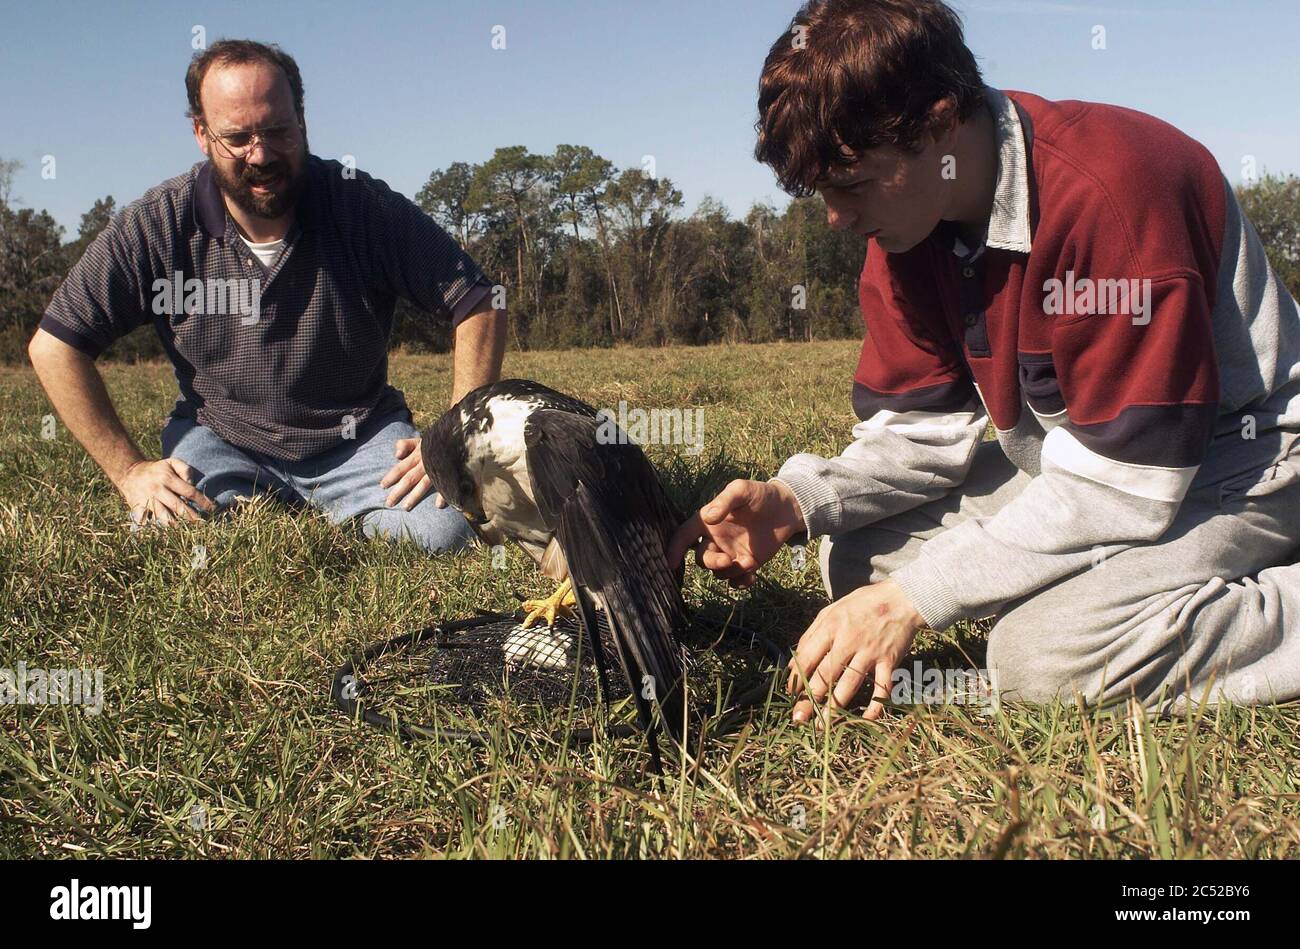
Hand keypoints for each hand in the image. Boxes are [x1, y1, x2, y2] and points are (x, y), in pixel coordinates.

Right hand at [116, 458, 214, 525]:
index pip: (190, 493)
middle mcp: (158, 490)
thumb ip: (185, 470)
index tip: (213, 509)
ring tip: (188, 532)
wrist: (129, 472)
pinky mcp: (137, 508)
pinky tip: (166, 535)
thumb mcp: (171, 462)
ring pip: (164, 517)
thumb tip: (192, 484)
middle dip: (193, 517)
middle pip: (179, 507)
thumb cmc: (156, 469)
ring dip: (177, 526)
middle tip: (204, 525)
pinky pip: (146, 521)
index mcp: (168, 479)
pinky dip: (154, 528)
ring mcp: (147, 500)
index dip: (203, 502)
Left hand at [380, 437, 445, 509]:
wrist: (457, 439)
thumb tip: (397, 455)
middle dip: (398, 491)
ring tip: (405, 508)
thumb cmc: (435, 442)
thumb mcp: (419, 440)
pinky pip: (446, 486)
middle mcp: (425, 464)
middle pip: (409, 479)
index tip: (382, 486)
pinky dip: (443, 495)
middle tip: (389, 503)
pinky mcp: (450, 473)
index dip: (391, 477)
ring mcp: (438, 470)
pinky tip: (438, 505)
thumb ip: (405, 444)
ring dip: (415, 497)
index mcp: (417, 455)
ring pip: (424, 485)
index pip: (401, 467)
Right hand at [667, 479, 804, 588]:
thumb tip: (709, 518)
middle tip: (728, 561)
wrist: (786, 508)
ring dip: (730, 572)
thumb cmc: (760, 495)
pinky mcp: (746, 563)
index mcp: (707, 522)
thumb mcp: (741, 490)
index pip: (684, 536)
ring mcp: (730, 553)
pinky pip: (735, 581)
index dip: (674, 549)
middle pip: (701, 559)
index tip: (669, 564)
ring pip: (718, 572)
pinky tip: (752, 577)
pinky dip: (740, 583)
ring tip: (749, 563)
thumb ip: (724, 501)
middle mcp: (715, 540)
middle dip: (712, 563)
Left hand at [786, 579, 923, 724]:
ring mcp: (870, 652)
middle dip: (809, 698)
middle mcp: (849, 640)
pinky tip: (866, 720)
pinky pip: (882, 687)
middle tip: (799, 717)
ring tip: (822, 724)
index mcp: (831, 627)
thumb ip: (811, 634)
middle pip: (825, 674)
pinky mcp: (890, 661)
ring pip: (850, 684)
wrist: (901, 599)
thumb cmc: (861, 605)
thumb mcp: (831, 611)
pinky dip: (876, 705)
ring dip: (835, 707)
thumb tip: (794, 663)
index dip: (796, 677)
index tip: (790, 693)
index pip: (807, 656)